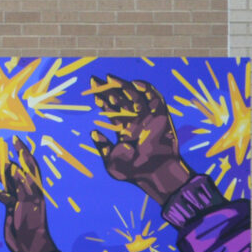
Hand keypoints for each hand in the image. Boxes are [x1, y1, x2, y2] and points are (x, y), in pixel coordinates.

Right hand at [0, 139, 57, 251]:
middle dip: (2, 159)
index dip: (23, 151)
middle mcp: (26, 188)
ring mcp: (18, 197)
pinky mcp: (10, 206)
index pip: (29, 164)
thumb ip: (21, 185)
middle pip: (13, 169)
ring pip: (5, 180)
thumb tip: (15, 168)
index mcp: (34, 186)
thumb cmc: (33, 223)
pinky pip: (1, 194)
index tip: (14, 138)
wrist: (30, 244)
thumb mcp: (29, 203)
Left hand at [88, 74, 192, 204]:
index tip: (91, 89)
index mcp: (122, 130)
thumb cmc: (132, 171)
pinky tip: (134, 83)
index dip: (101, 100)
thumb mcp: (110, 160)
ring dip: (123, 86)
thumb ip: (102, 146)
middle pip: (119, 100)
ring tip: (110, 79)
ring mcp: (147, 117)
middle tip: (95, 80)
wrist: (154, 173)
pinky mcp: (161, 115)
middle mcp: (134, 121)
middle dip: (107, 90)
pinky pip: (155, 97)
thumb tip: (93, 131)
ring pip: (134, 96)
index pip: (110, 110)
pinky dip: (146, 89)